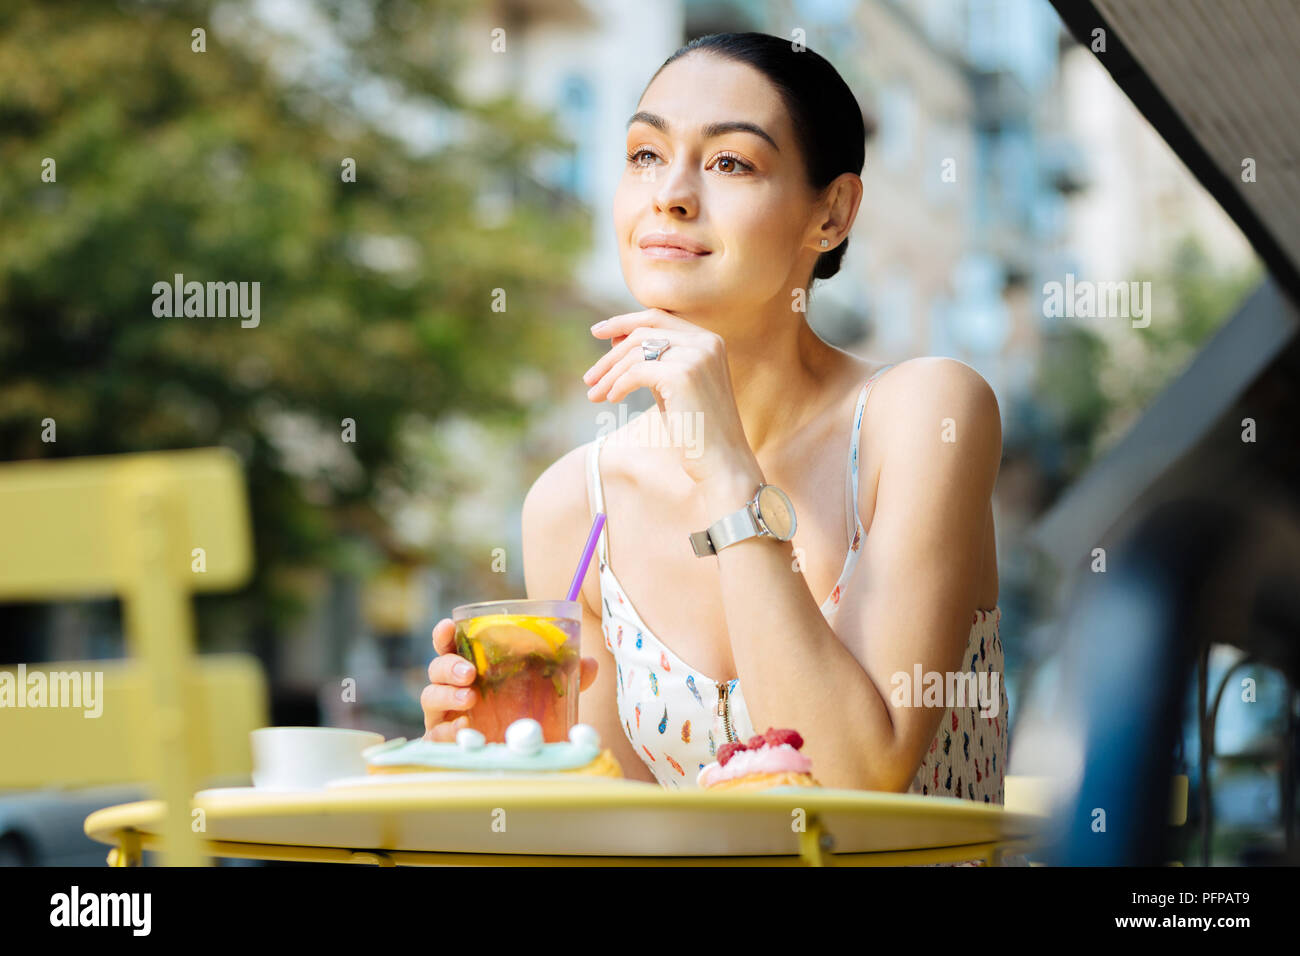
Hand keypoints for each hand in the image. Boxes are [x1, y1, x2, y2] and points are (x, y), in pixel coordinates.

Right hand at [422, 618, 600, 741]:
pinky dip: (447, 730)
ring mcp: (444, 716)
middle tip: (469, 672)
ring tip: (470, 699)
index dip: (444, 634)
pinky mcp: (442, 742)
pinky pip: (434, 734)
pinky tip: (465, 728)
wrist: (514, 760)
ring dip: (447, 694)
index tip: (449, 626)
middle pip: (437, 668)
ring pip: (430, 697)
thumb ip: (566, 677)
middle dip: (449, 666)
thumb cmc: (521, 716)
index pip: (450, 645)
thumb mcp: (547, 694)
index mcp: (471, 669)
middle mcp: (452, 689)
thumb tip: (588, 664)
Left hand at [582, 308, 759, 486]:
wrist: (723, 463)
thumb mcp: (673, 387)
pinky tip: (612, 399)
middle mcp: (705, 342)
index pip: (657, 317)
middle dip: (610, 355)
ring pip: (636, 353)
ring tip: (594, 394)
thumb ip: (652, 361)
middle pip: (642, 333)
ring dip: (608, 375)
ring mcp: (696, 356)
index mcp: (708, 340)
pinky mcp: (683, 375)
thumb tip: (615, 339)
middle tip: (588, 377)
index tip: (597, 331)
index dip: (624, 322)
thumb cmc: (697, 430)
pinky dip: (618, 385)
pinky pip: (636, 372)